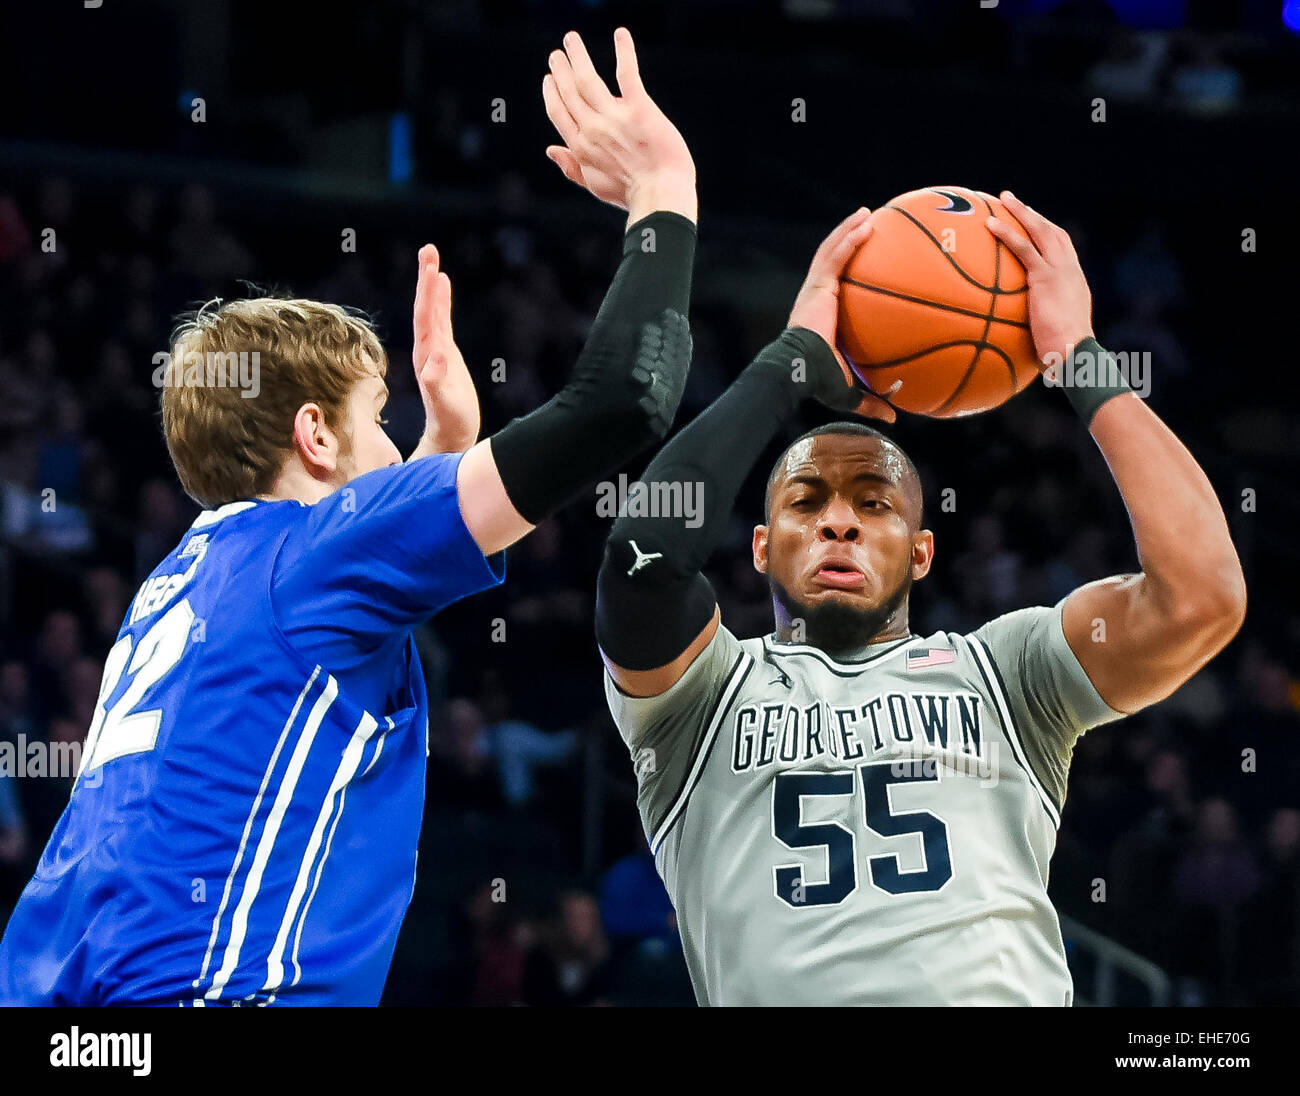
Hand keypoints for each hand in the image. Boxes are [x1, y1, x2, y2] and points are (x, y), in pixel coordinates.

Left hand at [410, 244, 479, 458]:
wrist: (449, 436)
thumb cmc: (450, 422)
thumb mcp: (445, 403)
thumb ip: (436, 381)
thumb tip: (435, 359)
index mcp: (426, 355)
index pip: (425, 316)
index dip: (427, 292)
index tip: (431, 266)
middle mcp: (427, 349)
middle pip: (425, 308)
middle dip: (426, 279)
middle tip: (429, 250)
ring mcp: (435, 351)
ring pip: (432, 311)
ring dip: (432, 286)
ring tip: (433, 261)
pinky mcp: (445, 355)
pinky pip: (441, 321)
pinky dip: (441, 301)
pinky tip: (443, 286)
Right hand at [542, 28, 696, 224]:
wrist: (661, 195)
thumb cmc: (631, 194)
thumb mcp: (595, 185)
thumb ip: (571, 167)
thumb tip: (550, 150)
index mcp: (580, 147)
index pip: (559, 112)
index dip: (552, 93)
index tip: (549, 78)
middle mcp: (593, 129)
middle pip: (570, 92)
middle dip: (561, 69)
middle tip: (558, 54)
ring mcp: (614, 118)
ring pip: (587, 79)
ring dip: (578, 56)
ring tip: (571, 40)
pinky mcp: (640, 109)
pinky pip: (627, 74)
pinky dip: (624, 51)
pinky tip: (620, 35)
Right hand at [788, 207, 896, 422]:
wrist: (800, 370)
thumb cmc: (817, 382)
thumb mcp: (849, 390)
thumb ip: (872, 399)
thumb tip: (895, 418)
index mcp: (821, 317)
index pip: (834, 289)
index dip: (845, 274)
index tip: (863, 264)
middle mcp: (816, 298)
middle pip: (831, 263)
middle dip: (847, 241)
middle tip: (868, 226)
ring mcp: (815, 289)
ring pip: (831, 252)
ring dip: (849, 230)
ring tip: (868, 215)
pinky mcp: (817, 286)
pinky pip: (835, 256)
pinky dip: (849, 237)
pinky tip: (866, 223)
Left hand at [985, 191, 1093, 367]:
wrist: (1076, 353)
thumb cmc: (1065, 357)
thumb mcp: (1056, 339)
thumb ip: (1042, 331)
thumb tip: (1028, 348)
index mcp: (1074, 283)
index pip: (1063, 252)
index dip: (1048, 236)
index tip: (1033, 226)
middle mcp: (1070, 271)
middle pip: (1053, 233)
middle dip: (1034, 216)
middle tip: (1014, 202)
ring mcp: (1060, 271)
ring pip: (1040, 231)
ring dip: (1022, 212)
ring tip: (1003, 199)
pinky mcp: (1045, 277)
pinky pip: (1024, 249)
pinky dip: (1007, 233)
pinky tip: (990, 224)